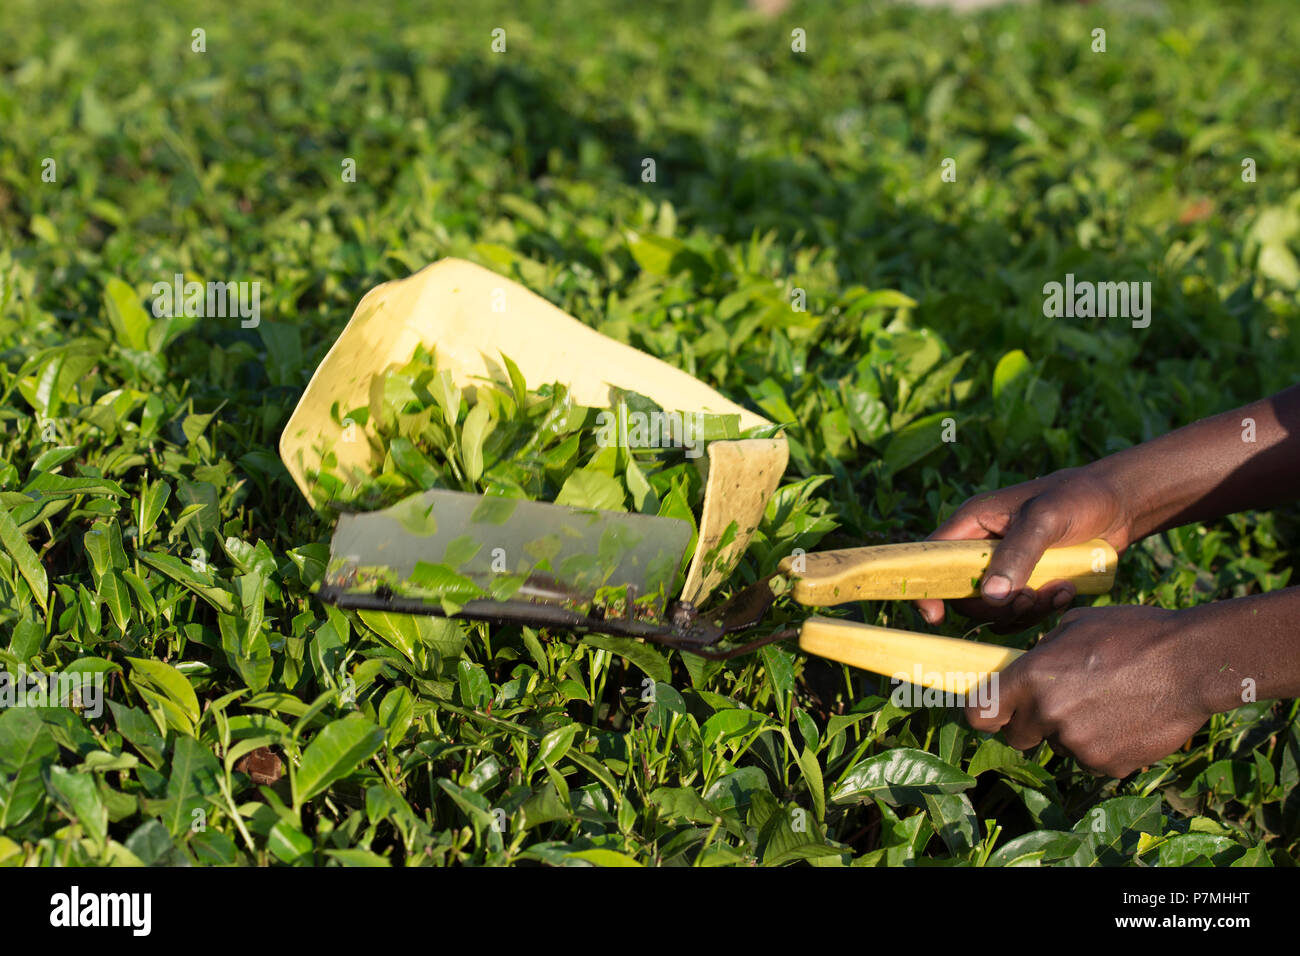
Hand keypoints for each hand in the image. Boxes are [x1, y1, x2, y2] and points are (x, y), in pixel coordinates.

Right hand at [915, 466, 1133, 630]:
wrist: (1120, 504)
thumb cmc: (1077, 497)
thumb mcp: (1045, 519)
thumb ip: (1018, 554)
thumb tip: (991, 596)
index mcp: (973, 523)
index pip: (933, 558)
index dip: (928, 587)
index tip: (936, 616)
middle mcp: (984, 547)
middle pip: (964, 593)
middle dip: (994, 605)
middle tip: (1028, 597)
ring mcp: (1007, 568)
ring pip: (995, 608)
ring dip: (1024, 609)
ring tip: (1056, 591)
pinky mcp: (1030, 583)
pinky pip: (1021, 612)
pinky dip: (1042, 610)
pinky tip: (1066, 591)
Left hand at [965, 605, 1211, 777]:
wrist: (1193, 662)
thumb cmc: (1135, 633)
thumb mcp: (1076, 625)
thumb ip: (1045, 651)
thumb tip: (1032, 663)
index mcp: (1032, 677)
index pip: (980, 713)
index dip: (984, 714)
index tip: (993, 713)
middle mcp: (1048, 714)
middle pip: (1018, 737)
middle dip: (1031, 724)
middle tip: (1060, 704)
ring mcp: (1078, 744)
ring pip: (1060, 746)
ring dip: (1073, 732)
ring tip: (1109, 703)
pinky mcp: (1108, 764)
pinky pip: (1094, 759)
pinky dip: (1105, 746)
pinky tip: (1128, 719)